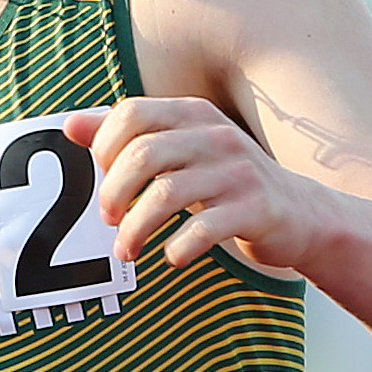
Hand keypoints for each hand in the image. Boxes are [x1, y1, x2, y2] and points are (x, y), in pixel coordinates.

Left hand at [86, 96, 332, 274]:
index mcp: (194, 114)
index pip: (132, 115)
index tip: (100, 179)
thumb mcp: (183, 150)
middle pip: (143, 155)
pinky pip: (204, 228)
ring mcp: (239, 173)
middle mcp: (217, 136)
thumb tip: (70, 125)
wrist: (301, 214)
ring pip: (166, 194)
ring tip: (126, 251)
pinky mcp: (256, 209)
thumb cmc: (227, 183)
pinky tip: (172, 257)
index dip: (104, 147)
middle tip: (107, 220)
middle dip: (113, 193)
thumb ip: (129, 137)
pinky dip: (179, 246)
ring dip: (136, 229)